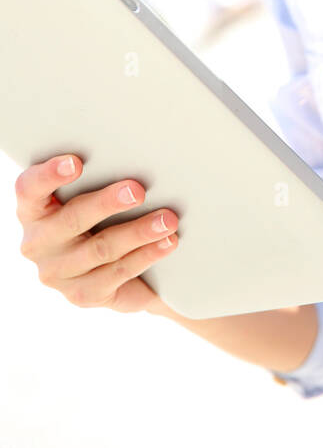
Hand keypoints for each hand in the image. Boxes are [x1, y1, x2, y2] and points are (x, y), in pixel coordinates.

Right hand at [15, 154, 178, 314]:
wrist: (111, 266)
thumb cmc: (99, 214)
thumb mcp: (90, 194)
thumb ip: (99, 176)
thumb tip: (136, 153)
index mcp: (33, 209)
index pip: (30, 188)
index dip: (50, 174)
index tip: (76, 163)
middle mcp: (38, 242)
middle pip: (72, 219)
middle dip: (107, 203)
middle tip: (138, 191)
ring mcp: (57, 272)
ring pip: (101, 248)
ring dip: (138, 232)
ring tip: (167, 220)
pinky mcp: (81, 294)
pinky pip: (117, 273)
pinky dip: (146, 255)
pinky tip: (166, 243)